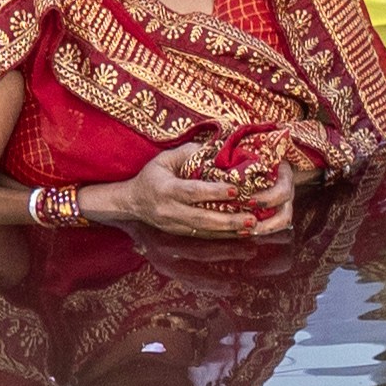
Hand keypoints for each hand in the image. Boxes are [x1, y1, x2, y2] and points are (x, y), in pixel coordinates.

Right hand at [101, 143, 282, 238]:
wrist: (132, 202)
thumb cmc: (152, 176)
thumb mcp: (165, 159)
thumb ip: (189, 154)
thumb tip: (216, 149)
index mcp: (165, 189)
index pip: (193, 192)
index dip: (214, 192)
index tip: (236, 190)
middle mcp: (170, 211)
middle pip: (202, 218)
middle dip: (229, 219)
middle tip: (252, 217)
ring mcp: (174, 225)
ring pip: (205, 231)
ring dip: (230, 231)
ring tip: (251, 226)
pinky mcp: (180, 234)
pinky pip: (204, 236)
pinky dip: (224, 236)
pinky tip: (241, 233)